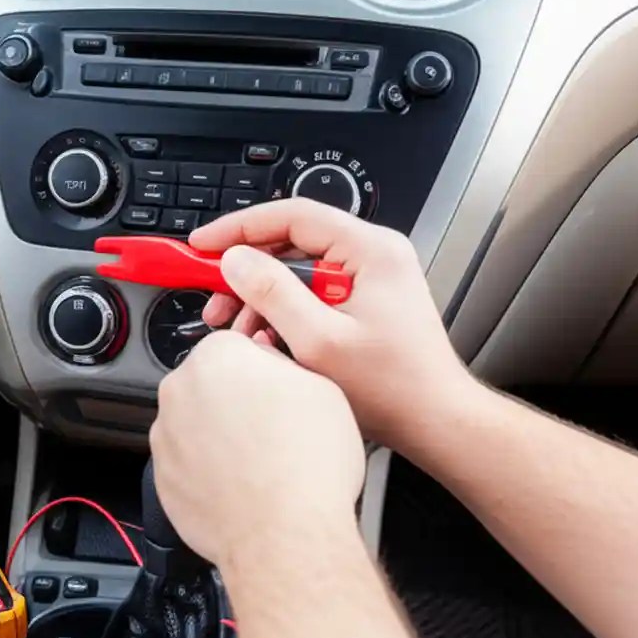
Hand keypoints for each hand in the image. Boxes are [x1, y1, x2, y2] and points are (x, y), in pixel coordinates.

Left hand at [150, 330, 365, 567]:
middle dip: (236, 400)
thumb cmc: (307, 466)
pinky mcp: (162, 478)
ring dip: (219, 436)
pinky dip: (207, 471)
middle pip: (209, 384)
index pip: (234, 345)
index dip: (262, 368)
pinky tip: (242, 485)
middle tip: (273, 427)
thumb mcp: (322, 387)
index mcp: (218, 357)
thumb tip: (269, 363)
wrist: (284, 536)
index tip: (277, 388)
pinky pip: (187, 464)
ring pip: (195, 424)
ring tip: (261, 461)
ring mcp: (166, 436)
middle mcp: (181, 391)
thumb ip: (283, 364)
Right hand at [188, 199, 474, 452]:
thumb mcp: (321, 341)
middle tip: (215, 301)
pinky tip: (267, 341)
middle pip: (291, 243)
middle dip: (246, 273)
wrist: (435, 422)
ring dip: (261, 299)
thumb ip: (274, 293)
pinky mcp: (363, 301)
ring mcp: (369, 278)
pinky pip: (311, 294)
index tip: (202, 246)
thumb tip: (235, 261)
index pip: (292, 215)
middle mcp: (373, 255)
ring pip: (296, 271)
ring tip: (240, 332)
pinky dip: (282, 313)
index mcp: (371, 250)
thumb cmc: (395, 389)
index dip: (240, 228)